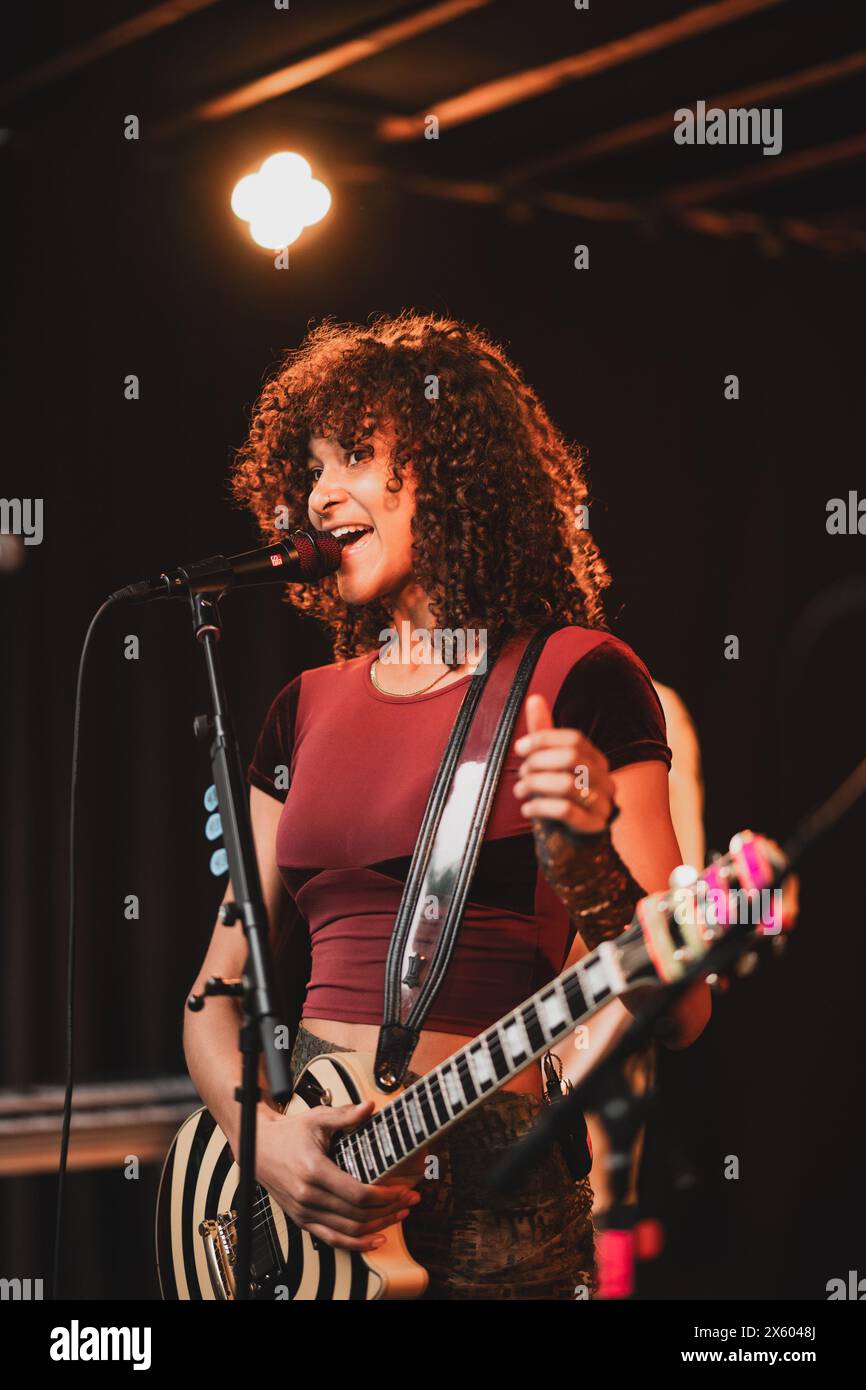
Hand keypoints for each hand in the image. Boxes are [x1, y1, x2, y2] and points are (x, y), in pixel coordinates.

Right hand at [255, 1101, 421, 1251]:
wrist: (258, 1147)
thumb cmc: (288, 1133)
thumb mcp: (317, 1118)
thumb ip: (345, 1115)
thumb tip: (369, 1107)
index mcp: (314, 1171)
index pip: (358, 1194)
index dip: (385, 1195)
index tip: (402, 1189)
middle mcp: (308, 1196)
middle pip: (357, 1215)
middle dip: (389, 1209)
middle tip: (410, 1200)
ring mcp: (304, 1212)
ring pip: (348, 1232)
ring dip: (378, 1226)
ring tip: (399, 1216)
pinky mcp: (302, 1220)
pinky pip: (332, 1240)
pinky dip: (355, 1244)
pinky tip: (375, 1238)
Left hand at [513, 693, 615, 834]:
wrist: (574, 845)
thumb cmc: (560, 800)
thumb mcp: (551, 766)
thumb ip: (544, 735)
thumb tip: (534, 697)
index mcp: (597, 760)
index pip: (574, 739)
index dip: (544, 739)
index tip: (519, 748)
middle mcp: (606, 779)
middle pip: (571, 758)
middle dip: (538, 763)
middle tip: (521, 773)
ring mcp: (603, 804)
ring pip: (567, 784)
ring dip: (535, 786)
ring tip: (520, 791)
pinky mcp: (595, 827)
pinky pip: (566, 811)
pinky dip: (540, 807)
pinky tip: (528, 810)